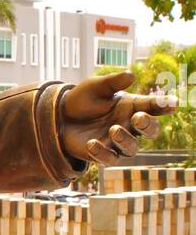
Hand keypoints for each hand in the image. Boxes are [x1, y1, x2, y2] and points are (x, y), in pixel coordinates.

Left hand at [59, 71, 175, 166]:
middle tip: (138, 117)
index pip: (153, 106)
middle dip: (148, 125)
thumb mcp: (96, 86)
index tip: (173, 103)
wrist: (60, 116)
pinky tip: (91, 143)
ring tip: (114, 129)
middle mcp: (129, 125)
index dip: (164, 105)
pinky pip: (108, 159)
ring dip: (125, 140)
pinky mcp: (102, 154)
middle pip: (150, 130)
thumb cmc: (83, 99)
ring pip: (132, 148)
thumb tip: (131, 75)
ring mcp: (117, 142)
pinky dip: (101, 152)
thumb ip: (113, 82)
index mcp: (132, 107)